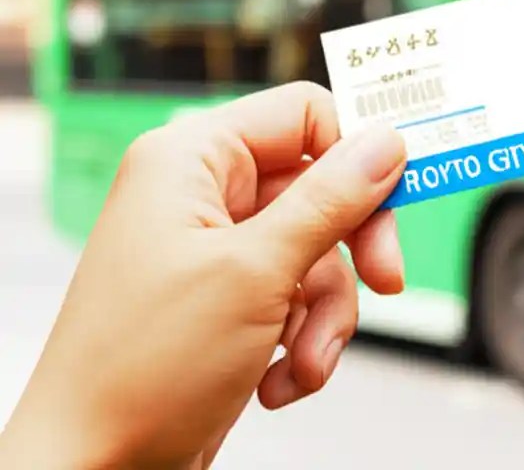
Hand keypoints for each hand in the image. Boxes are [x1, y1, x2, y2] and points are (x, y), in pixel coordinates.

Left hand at [0, 82, 406, 468]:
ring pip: (320, 254)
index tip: (402, 192)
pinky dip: (303, 341)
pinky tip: (278, 380)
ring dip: (326, 316)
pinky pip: (299, 299)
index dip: (356, 150)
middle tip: (386, 280)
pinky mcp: (228, 302)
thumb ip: (330, 201)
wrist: (94, 469)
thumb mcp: (255, 273)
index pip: (303, 114)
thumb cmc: (138, 371)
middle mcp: (201, 196)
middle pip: (323, 189)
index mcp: (191, 160)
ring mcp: (215, 252)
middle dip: (351, 252)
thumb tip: (387, 143)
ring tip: (302, 361)